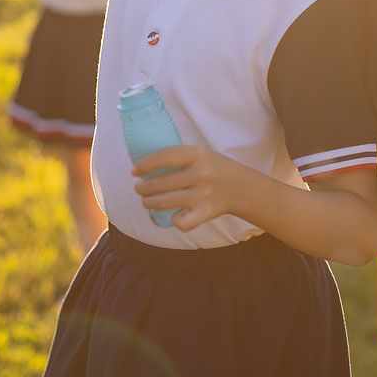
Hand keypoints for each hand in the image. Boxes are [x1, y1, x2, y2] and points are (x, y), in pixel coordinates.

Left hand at [132, 146, 255, 230]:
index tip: (134, 171)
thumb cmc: (214, 168)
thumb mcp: (200, 154)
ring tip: (146, 201)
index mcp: (198, 154)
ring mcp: (203, 195)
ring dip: (149, 203)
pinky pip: (182, 222)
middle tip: (139, 189)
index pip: (165, 157)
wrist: (242, 187)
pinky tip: (174, 216)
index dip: (145, 165)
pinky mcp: (206, 213)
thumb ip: (178, 157)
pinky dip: (175, 220)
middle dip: (143, 188)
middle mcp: (200, 173)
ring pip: (165, 202)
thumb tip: (145, 165)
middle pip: (161, 183)